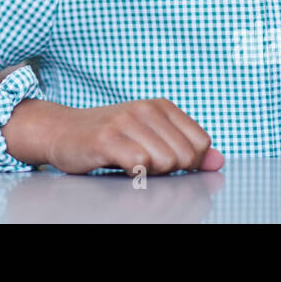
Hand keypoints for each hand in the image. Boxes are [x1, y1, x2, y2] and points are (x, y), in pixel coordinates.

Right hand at [39, 98, 224, 175]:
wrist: (61, 131)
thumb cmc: (109, 137)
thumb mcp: (150, 137)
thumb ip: (185, 148)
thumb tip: (219, 162)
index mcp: (161, 106)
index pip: (201, 143)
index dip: (188, 162)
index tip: (164, 162)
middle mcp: (145, 109)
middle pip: (185, 156)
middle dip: (169, 170)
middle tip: (144, 164)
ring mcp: (125, 121)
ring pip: (164, 161)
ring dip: (149, 173)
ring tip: (130, 165)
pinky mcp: (106, 138)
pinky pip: (139, 165)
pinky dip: (133, 175)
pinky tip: (119, 167)